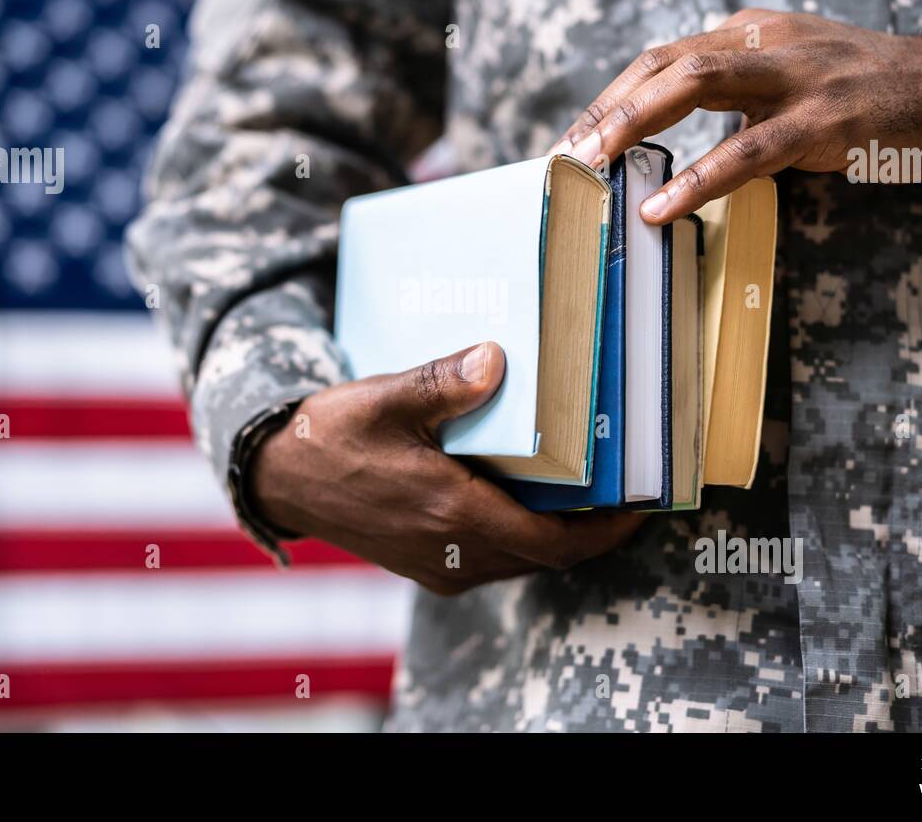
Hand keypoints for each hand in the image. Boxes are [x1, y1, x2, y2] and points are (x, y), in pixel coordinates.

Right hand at [249, 341, 645, 594]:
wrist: (278, 477)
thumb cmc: (329, 438)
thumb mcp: (386, 399)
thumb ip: (444, 381)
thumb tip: (497, 357)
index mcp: (453, 514)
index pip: (555, 543)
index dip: (607, 531)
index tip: (643, 506)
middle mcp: (452, 551)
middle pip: (546, 555)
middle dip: (591, 529)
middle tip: (625, 488)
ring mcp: (437, 565)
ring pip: (519, 559)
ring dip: (556, 533)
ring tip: (585, 489)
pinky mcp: (424, 563)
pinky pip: (491, 557)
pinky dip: (521, 534)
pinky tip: (525, 495)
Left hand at [550, 9, 921, 222]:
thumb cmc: (855, 88)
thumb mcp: (785, 73)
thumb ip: (729, 95)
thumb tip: (663, 135)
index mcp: (747, 31)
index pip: (661, 58)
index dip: (612, 98)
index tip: (575, 137)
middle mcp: (763, 41)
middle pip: (664, 63)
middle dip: (609, 110)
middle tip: (568, 154)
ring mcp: (793, 76)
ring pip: (697, 86)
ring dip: (636, 125)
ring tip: (596, 166)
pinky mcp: (823, 119)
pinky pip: (748, 152)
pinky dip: (698, 180)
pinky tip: (663, 206)